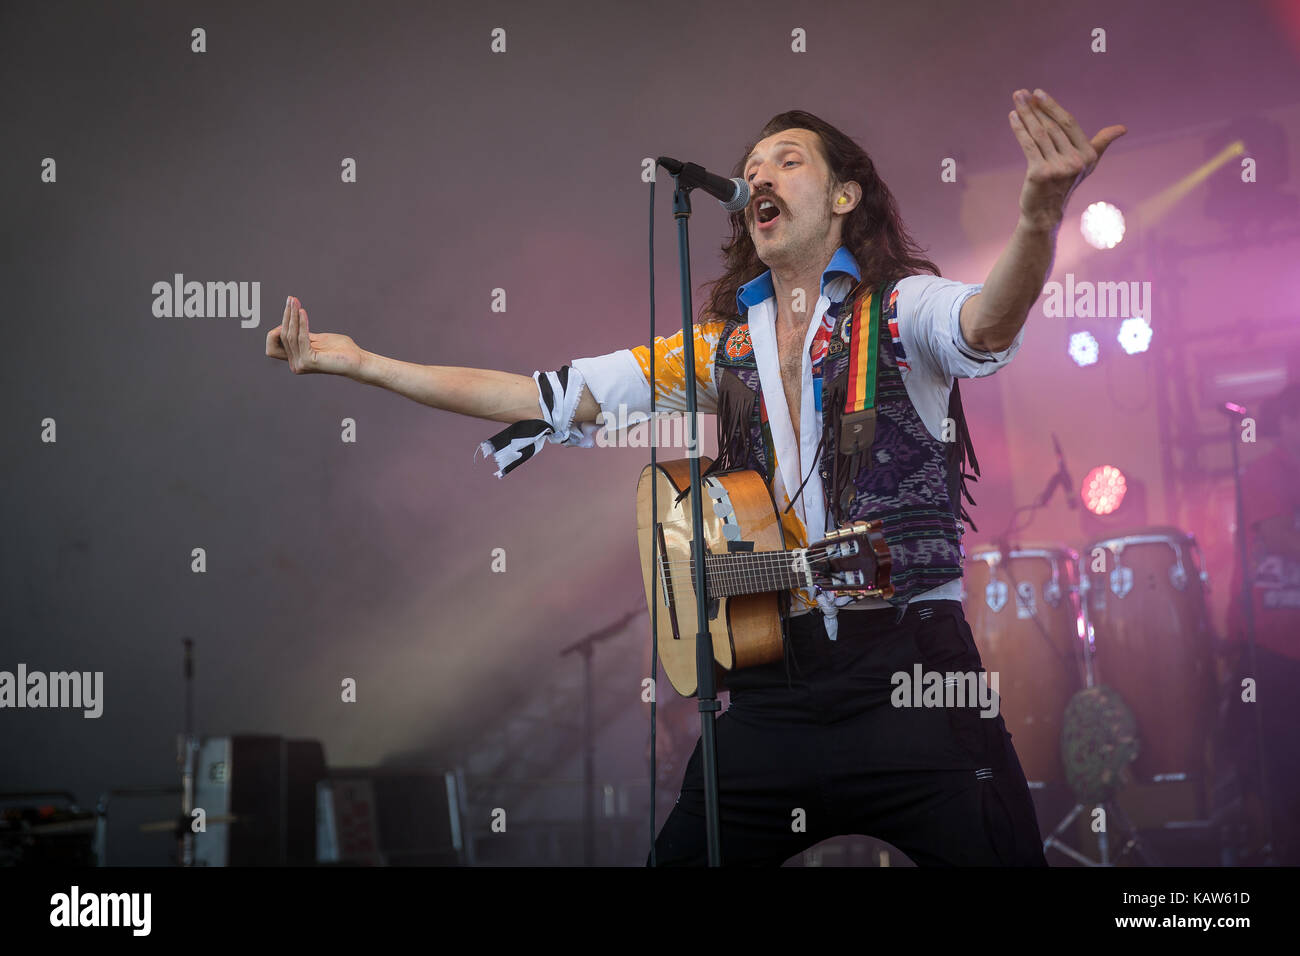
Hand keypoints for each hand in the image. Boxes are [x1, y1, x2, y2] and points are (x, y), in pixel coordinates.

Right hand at [266, 295, 361, 376]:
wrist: (358, 360)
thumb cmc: (341, 349)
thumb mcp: (317, 339)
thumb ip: (302, 334)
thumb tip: (289, 320)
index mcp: (296, 359)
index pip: (275, 342)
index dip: (278, 327)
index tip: (289, 309)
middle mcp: (295, 364)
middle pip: (283, 336)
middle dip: (287, 315)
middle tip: (291, 299)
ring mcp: (300, 364)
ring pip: (290, 335)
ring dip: (293, 316)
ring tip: (296, 302)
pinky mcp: (308, 361)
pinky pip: (301, 337)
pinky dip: (301, 323)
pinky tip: (303, 312)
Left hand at [1008, 88, 1125, 230]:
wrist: (1046, 212)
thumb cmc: (1065, 184)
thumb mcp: (1087, 164)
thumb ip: (1101, 143)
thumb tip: (1123, 129)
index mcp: (1088, 155)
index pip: (1068, 123)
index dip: (1053, 107)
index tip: (1039, 93)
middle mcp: (1076, 161)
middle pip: (1052, 127)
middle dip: (1035, 108)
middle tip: (1021, 93)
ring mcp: (1058, 168)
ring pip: (1039, 133)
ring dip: (1025, 114)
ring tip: (1017, 98)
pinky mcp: (1040, 173)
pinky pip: (1028, 145)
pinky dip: (1019, 129)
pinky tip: (1012, 116)